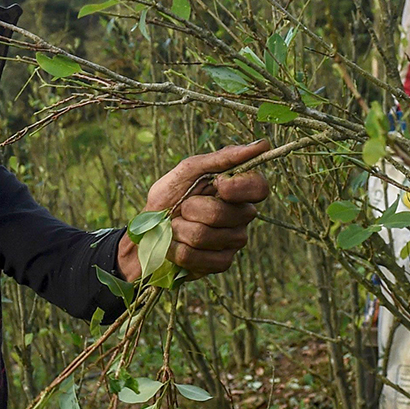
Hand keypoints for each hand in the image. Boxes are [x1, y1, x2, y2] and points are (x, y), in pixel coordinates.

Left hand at [118, 140, 271, 280]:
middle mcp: (242, 216)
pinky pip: (199, 258)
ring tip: (176, 226)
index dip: (239, 187)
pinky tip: (177, 246)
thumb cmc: (169, 197)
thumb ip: (222, 158)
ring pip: (206, 236)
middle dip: (192, 209)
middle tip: (182, 208)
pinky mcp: (222, 263)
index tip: (217, 183)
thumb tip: (262, 144)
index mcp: (238, 190)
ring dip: (180, 230)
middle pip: (225, 214)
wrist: (147, 232)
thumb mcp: (188, 171)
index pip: (260, 188)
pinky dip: (178, 250)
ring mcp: (234, 242)